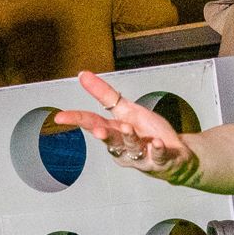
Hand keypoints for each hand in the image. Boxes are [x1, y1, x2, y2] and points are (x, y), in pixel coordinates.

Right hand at [55, 70, 198, 184]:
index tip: (59, 117)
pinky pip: (157, 155)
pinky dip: (156, 149)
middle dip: (104, 135)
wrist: (174, 155)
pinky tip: (156, 143)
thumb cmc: (148, 133)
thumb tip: (82, 74)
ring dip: (130, 137)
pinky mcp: (160, 160)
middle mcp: (124, 147)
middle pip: (111, 139)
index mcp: (114, 131)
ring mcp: (142, 155)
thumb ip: (104, 94)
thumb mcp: (127, 110)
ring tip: (128, 128)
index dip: (76, 119)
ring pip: (133, 147)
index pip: (92, 123)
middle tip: (97, 130)